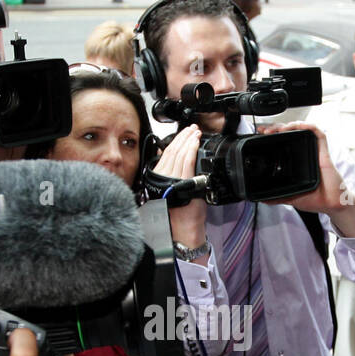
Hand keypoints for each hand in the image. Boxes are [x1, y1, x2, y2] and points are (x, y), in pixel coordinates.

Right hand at [154, 126, 206, 246]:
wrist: (182, 227)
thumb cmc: (179, 212)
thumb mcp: (171, 189)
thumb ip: (171, 174)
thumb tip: (173, 160)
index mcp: (158, 177)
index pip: (166, 153)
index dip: (176, 141)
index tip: (183, 133)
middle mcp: (163, 176)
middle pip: (173, 151)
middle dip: (183, 137)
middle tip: (191, 128)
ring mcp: (173, 179)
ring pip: (180, 154)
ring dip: (189, 141)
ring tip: (196, 133)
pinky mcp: (184, 182)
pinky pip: (187, 162)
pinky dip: (191, 150)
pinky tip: (195, 142)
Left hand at [263, 122, 354, 225]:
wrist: (331, 204)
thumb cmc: (316, 199)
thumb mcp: (291, 198)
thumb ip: (277, 197)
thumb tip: (262, 200)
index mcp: (296, 161)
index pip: (283, 142)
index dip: (272, 135)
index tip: (260, 134)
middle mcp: (305, 153)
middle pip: (290, 132)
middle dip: (276, 127)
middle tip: (264, 131)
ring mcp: (314, 151)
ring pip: (302, 129)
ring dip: (290, 125)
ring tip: (278, 129)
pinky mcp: (324, 151)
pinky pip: (318, 133)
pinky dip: (308, 126)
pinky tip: (298, 126)